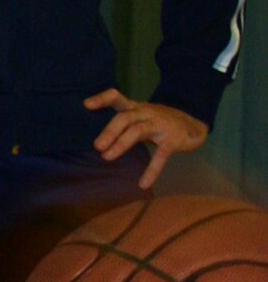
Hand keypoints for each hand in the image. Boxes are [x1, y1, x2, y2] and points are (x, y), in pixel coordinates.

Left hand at [85, 90, 208, 189]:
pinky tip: (143, 184)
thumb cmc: (160, 122)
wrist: (194, 124)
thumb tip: (99, 142)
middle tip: (97, 146)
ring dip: (121, 143)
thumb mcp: (141, 117)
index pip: (117, 98)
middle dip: (110, 131)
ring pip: (138, 130)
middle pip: (125, 117)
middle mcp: (146, 113)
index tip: (86, 105)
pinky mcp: (172, 140)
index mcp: (136, 108)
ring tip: (107, 157)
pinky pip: (161, 155)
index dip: (102, 99)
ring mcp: (160, 125)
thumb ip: (123, 125)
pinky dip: (152, 170)